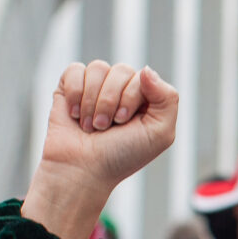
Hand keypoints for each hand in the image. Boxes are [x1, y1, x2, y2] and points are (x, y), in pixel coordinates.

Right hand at [36, 62, 177, 204]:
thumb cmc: (122, 156)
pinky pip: (74, 70)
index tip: (123, 123)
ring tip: (91, 125)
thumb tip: (146, 69)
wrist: (81, 170)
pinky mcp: (70, 89)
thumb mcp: (160, 132)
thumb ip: (167, 98)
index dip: (131, 98)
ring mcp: (96, 88)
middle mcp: (122, 90)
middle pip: (121, 70)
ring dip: (92, 101)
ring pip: (98, 68)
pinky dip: (74, 93)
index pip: (144, 77)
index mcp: (146, 98)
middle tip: (105, 126)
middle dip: (111, 101)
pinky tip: (75, 114)